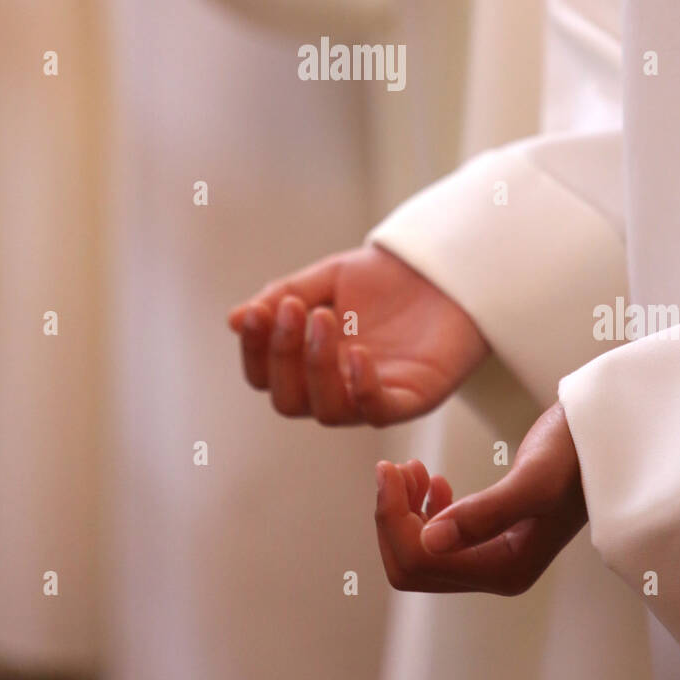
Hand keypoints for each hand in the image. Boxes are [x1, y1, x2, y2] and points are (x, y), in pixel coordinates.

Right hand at [228, 245, 488, 425]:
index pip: (266, 374)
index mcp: (309, 362)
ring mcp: (372, 396)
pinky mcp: (411, 398)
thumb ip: (285, 296)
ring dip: (317, 368)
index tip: (258, 312)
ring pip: (328, 410)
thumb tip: (234, 320)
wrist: (446, 269)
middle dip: (283, 356)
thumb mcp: (329, 278)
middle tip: (295, 309)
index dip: (255, 350)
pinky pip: (378, 410)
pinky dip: (362, 388)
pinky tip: (359, 354)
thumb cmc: (387, 280)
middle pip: (289, 400)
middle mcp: (335, 387)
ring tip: (325, 318)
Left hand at [375, 404, 586, 594]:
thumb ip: (485, 512)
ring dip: (404, 510)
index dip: (392, 518)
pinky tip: (432, 479)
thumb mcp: (533, 479)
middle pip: (413, 564)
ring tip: (412, 468)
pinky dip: (422, 507)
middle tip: (394, 466)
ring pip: (421, 550)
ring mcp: (493, 555)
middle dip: (393, 517)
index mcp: (505, 570)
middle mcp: (496, 572)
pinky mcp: (491, 534)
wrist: (603, 436)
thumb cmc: (575, 453)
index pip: (420, 562)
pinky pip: (439, 536)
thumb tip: (430, 542)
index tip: (388, 466)